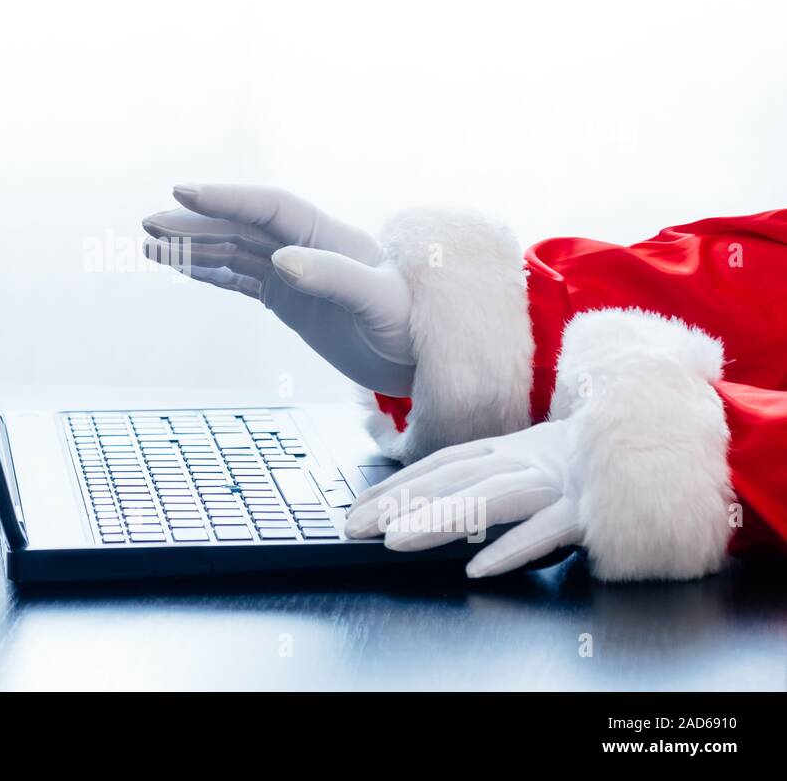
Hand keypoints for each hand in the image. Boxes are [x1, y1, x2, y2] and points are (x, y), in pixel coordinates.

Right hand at [142, 184, 415, 395]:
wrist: (423, 357)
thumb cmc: (411, 325)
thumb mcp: (379, 302)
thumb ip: (333, 277)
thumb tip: (281, 261)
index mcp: (328, 236)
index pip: (269, 207)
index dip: (227, 198)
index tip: (184, 191)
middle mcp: (305, 247)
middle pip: (239, 226)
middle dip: (194, 223)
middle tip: (150, 222)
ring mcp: (293, 272)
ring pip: (232, 251)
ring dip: (191, 246)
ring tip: (150, 243)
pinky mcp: (288, 299)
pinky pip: (238, 279)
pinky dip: (206, 272)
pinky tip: (179, 266)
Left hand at [343, 420, 582, 576]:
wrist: (657, 445)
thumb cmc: (580, 462)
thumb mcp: (525, 460)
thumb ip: (481, 475)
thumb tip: (424, 500)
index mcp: (505, 448)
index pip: (439, 465)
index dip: (396, 485)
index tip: (357, 507)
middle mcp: (524, 461)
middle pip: (452, 480)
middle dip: (399, 504)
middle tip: (356, 527)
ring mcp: (555, 484)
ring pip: (487, 501)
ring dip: (438, 521)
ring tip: (396, 543)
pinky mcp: (587, 512)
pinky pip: (543, 533)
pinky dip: (510, 549)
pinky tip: (478, 568)